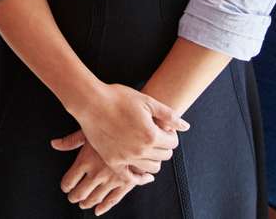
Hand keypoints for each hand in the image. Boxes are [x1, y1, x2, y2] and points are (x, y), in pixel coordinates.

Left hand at [53, 139, 155, 213]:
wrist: (136, 131)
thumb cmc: (111, 128)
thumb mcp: (88, 131)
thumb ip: (71, 141)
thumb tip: (54, 143)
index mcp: (85, 161)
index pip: (69, 181)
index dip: (66, 186)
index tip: (66, 187)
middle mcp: (97, 173)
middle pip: (80, 193)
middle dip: (74, 197)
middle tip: (73, 197)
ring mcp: (111, 180)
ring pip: (95, 198)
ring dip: (87, 203)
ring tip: (84, 203)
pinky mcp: (125, 183)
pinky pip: (112, 200)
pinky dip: (104, 207)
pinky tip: (98, 210)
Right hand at [62, 82, 186, 171]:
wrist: (90, 102)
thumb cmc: (118, 98)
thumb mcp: (146, 101)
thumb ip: (168, 115)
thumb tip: (185, 127)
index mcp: (151, 135)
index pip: (173, 143)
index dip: (171, 135)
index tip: (164, 128)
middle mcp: (141, 150)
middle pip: (164, 156)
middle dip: (164, 146)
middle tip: (157, 137)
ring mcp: (126, 158)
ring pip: (151, 169)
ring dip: (154, 159)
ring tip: (148, 148)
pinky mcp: (113, 162)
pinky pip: (130, 178)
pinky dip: (139, 178)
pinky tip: (142, 173)